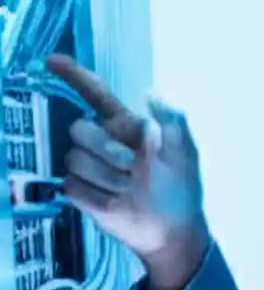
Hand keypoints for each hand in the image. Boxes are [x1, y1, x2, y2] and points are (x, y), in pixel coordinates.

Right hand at [45, 54, 208, 289]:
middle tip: (132, 166)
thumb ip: (172, 120)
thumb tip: (151, 92)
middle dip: (105, 148)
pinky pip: (73, 186)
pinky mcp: (81, 191)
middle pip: (79, 128)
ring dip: (107, 178)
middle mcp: (103, 141)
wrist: (173, 229)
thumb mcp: (185, 153)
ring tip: (130, 190)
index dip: (74, 76)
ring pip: (75, 160)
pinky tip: (116, 203)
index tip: (53, 61)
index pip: (95, 94)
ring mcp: (89, 166)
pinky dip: (97, 197)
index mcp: (126, 126)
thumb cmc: (182, 189)